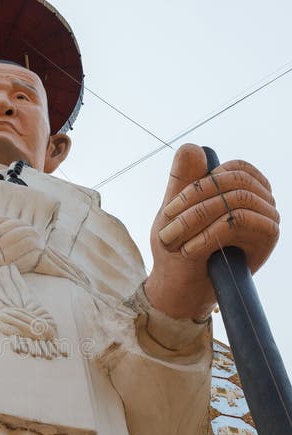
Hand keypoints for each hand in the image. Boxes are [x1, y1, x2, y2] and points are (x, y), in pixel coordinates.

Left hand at [145, 143, 279, 320]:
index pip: (228, 169)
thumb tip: (192, 146)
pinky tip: (190, 251)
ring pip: (234, 201)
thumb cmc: (179, 247)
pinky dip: (209, 235)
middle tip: (167, 231)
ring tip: (174, 242)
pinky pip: (240, 221)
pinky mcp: (268, 236)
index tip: (169, 210)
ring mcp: (267, 215)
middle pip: (232, 182)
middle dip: (193, 205)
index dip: (197, 186)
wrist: (183, 288)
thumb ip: (181, 181)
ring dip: (196, 220)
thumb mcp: (173, 211)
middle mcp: (260, 197)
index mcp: (241, 185)